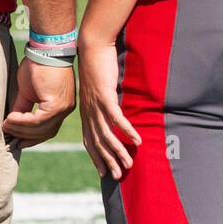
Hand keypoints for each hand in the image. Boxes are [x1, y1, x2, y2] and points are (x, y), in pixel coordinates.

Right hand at [3, 56, 73, 147]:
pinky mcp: (57, 104)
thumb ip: (23, 108)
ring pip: (41, 128)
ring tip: (6, 124)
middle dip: (25, 137)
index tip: (18, 142)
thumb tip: (12, 122)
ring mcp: (63, 108)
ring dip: (21, 129)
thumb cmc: (37, 65)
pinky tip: (11, 119)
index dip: (32, 138)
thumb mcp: (27, 91)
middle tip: (8, 135)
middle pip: (45, 132)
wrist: (45, 49)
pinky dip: (23, 122)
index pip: (48, 129)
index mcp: (61, 107)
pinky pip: (38, 120)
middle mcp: (65, 109)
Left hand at [78, 38, 139, 177]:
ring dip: (119, 150)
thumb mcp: (98, 89)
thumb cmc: (96, 67)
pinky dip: (127, 130)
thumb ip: (103, 103)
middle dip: (108, 161)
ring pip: (107, 134)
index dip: (96, 157)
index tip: (103, 172)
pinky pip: (117, 118)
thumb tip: (112, 113)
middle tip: (118, 176)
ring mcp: (96, 105)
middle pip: (98, 142)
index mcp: (86, 112)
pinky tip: (136, 140)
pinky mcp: (105, 96)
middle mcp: (89, 111)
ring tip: (129, 163)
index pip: (89, 140)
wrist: (92, 47)